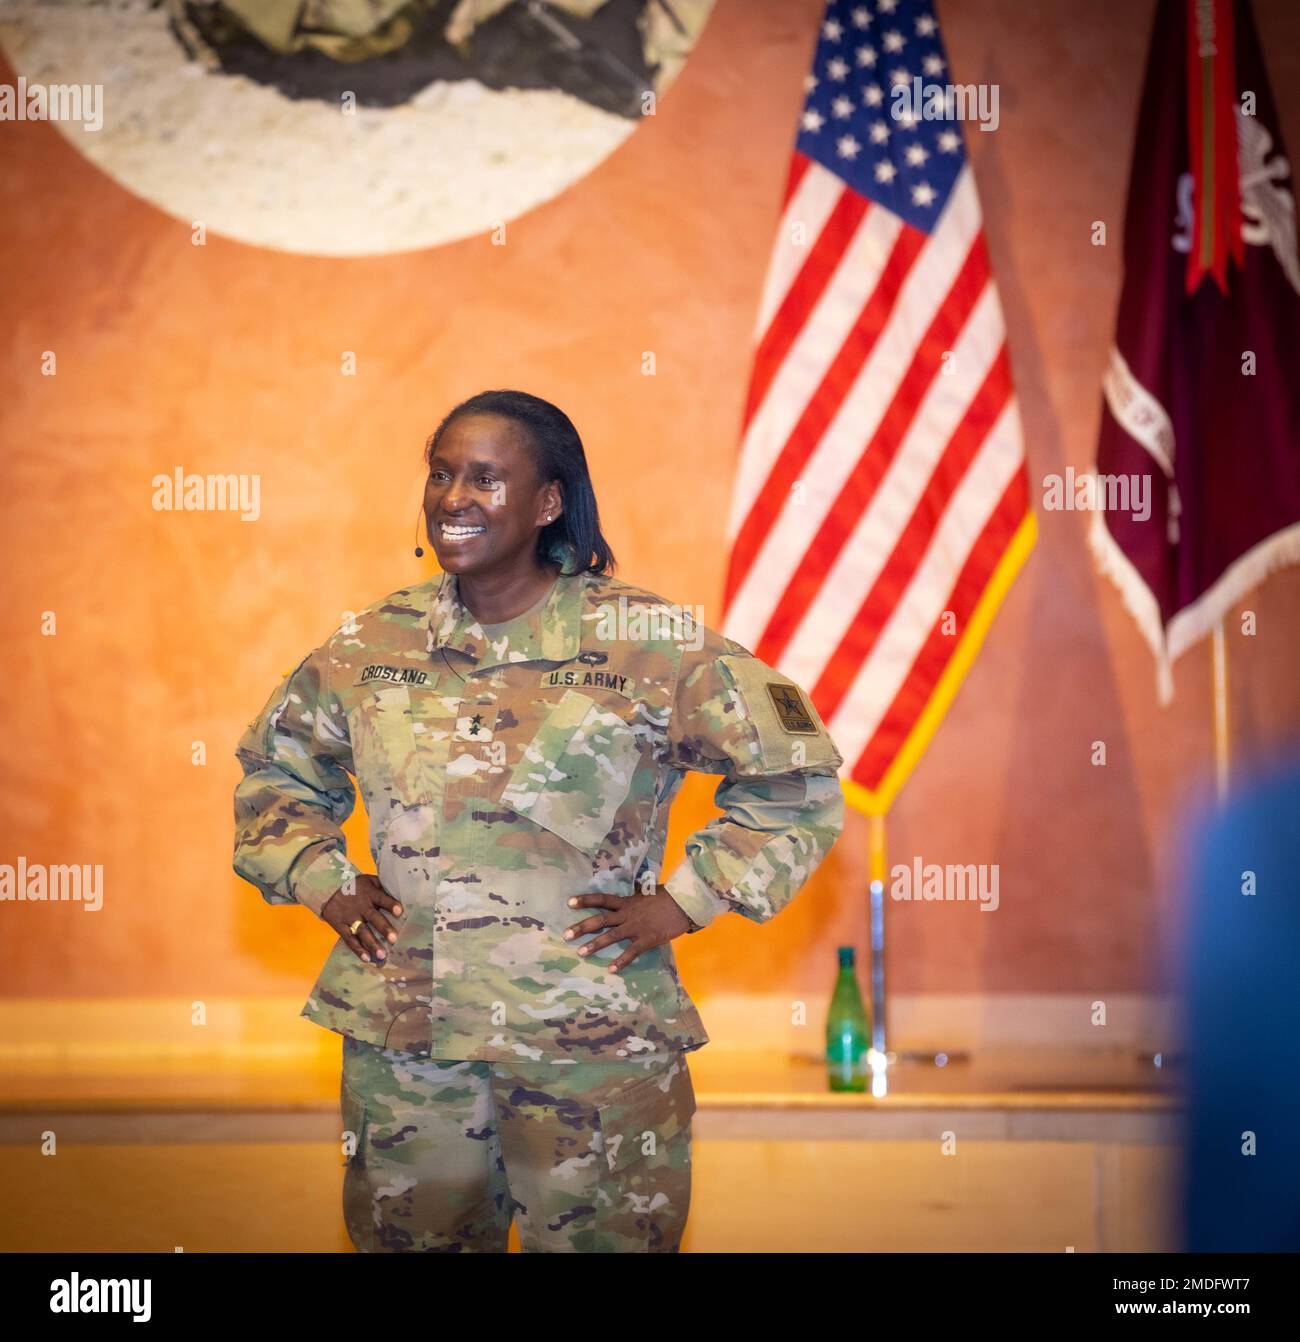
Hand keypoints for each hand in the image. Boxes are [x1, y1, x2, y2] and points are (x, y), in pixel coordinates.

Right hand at [321, 874, 402, 964]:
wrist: (329, 889)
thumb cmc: (357, 887)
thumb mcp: (369, 881)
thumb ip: (384, 887)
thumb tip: (404, 894)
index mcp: (370, 893)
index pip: (381, 898)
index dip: (390, 904)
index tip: (400, 911)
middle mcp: (360, 906)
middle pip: (373, 917)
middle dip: (384, 928)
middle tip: (394, 939)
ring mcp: (350, 917)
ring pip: (362, 932)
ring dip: (372, 944)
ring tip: (382, 955)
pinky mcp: (340, 926)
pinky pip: (349, 939)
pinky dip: (357, 949)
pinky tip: (366, 958)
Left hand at [564, 884, 693, 973]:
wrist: (684, 904)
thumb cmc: (667, 897)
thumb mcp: (648, 892)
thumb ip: (637, 895)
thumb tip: (635, 888)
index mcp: (627, 902)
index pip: (602, 899)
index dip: (585, 900)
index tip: (569, 902)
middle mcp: (627, 914)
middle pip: (600, 920)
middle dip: (582, 927)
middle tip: (566, 934)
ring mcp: (636, 928)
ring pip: (611, 936)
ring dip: (595, 945)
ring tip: (581, 953)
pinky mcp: (646, 940)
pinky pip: (631, 952)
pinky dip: (621, 961)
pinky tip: (611, 970)